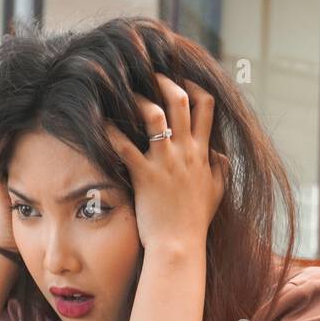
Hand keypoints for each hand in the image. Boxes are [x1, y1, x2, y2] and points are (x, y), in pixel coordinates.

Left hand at [105, 73, 227, 253]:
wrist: (180, 247)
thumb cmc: (194, 223)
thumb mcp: (216, 194)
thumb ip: (220, 171)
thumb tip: (221, 155)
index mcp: (202, 154)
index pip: (206, 108)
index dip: (194, 87)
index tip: (181, 78)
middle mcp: (185, 153)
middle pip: (181, 102)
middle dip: (164, 81)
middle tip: (147, 73)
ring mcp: (165, 163)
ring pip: (154, 116)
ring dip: (137, 100)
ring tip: (122, 93)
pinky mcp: (145, 176)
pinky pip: (125, 147)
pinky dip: (110, 132)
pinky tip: (98, 123)